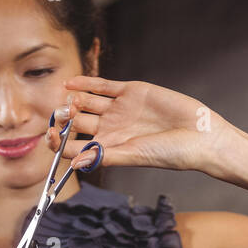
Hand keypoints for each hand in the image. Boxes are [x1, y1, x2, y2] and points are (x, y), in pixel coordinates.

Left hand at [47, 75, 230, 172]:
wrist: (199, 134)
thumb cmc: (171, 153)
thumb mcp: (134, 155)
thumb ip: (105, 156)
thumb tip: (75, 163)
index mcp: (111, 148)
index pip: (78, 146)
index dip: (60, 143)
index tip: (48, 138)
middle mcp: (112, 129)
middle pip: (79, 122)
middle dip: (65, 120)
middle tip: (56, 116)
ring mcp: (120, 109)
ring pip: (88, 102)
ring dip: (74, 102)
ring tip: (66, 102)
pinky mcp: (131, 91)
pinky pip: (104, 86)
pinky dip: (86, 83)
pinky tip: (70, 84)